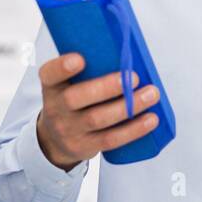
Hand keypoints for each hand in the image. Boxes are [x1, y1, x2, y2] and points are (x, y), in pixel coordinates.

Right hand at [35, 53, 160, 170]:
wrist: (56, 139)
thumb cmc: (73, 102)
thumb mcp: (70, 84)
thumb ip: (90, 70)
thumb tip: (127, 54)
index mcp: (52, 85)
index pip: (49, 74)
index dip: (62, 67)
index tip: (80, 59)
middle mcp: (56, 108)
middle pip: (76, 98)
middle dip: (107, 87)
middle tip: (134, 77)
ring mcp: (69, 130)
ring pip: (98, 119)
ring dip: (129, 106)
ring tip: (151, 94)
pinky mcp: (85, 146)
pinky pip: (111, 139)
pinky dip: (134, 129)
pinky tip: (150, 119)